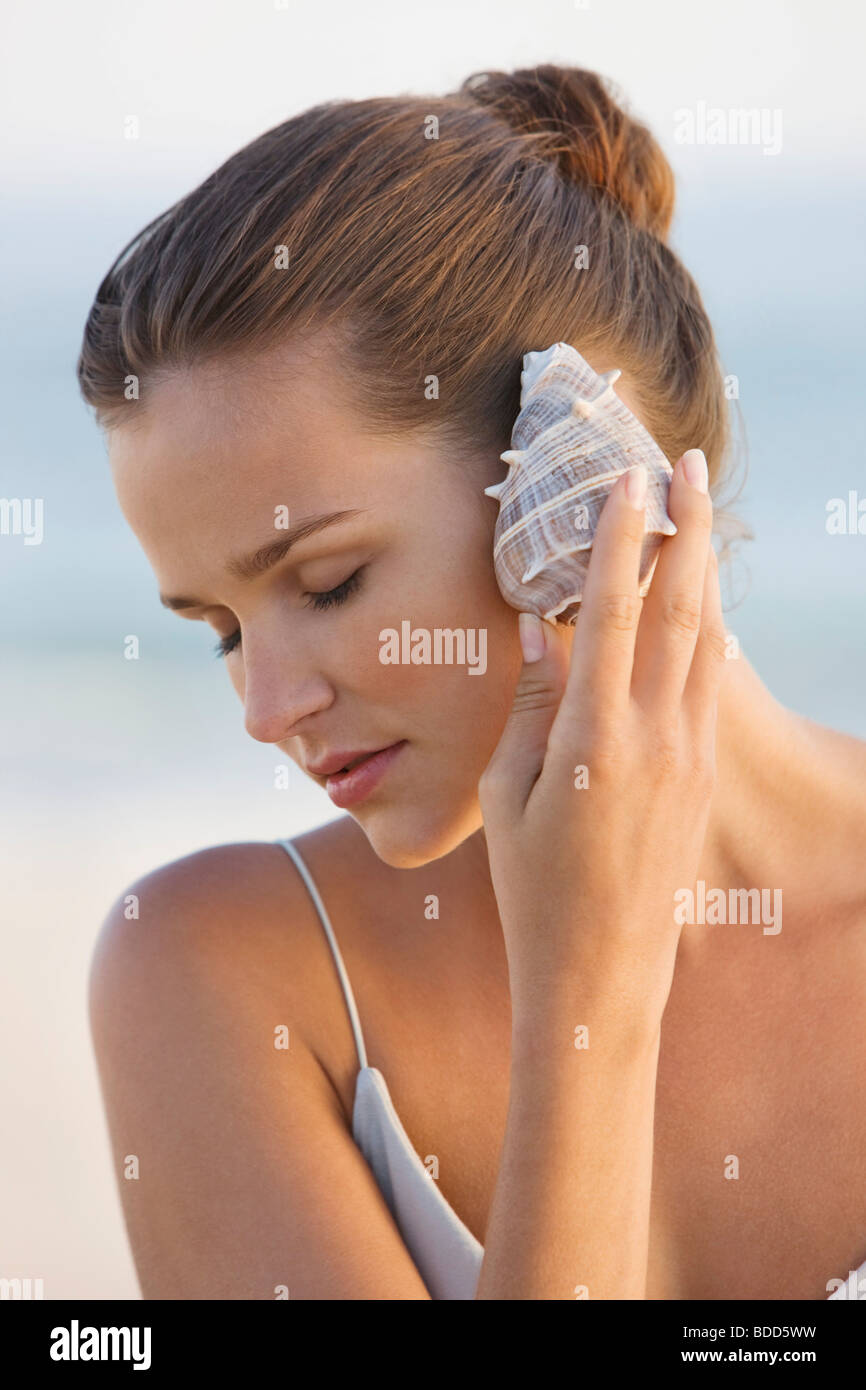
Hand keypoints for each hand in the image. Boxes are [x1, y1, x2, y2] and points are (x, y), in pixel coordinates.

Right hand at [479, 450, 726, 1029]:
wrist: (602, 976)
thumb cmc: (535, 891)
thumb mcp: (509, 798)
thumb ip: (527, 706)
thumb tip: (538, 630)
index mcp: (597, 739)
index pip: (615, 613)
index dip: (620, 539)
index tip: (624, 480)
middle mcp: (657, 737)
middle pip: (682, 609)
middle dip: (686, 528)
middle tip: (684, 465)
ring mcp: (691, 757)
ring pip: (708, 640)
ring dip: (704, 569)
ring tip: (696, 514)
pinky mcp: (703, 776)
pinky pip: (709, 682)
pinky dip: (706, 628)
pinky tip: (701, 603)